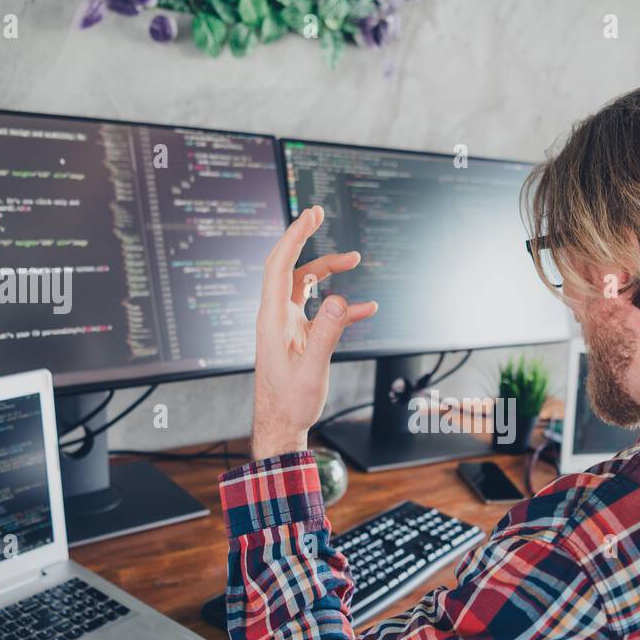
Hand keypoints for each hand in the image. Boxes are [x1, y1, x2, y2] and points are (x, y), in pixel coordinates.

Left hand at [251, 205, 376, 459]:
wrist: (282, 426)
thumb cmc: (291, 403)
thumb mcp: (311, 370)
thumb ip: (325, 335)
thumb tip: (337, 299)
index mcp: (273, 321)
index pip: (279, 267)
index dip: (294, 237)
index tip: (310, 215)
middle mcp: (277, 317)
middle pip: (290, 269)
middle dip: (305, 241)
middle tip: (318, 213)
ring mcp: (287, 325)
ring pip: (306, 287)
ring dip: (329, 272)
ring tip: (355, 260)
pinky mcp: (298, 336)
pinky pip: (320, 312)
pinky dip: (342, 307)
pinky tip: (367, 308)